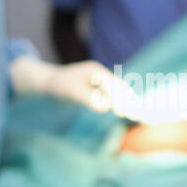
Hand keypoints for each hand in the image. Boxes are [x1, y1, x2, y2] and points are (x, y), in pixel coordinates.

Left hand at [9, 55, 142, 117]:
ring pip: (118, 91)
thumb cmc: (58, 86)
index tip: (126, 112)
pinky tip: (129, 112)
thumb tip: (105, 106)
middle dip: (129, 100)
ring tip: (138, 115)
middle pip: (119, 87)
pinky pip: (114, 95)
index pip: (113, 85)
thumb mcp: (71, 92)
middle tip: (138, 115)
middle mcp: (100, 74)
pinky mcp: (98, 88)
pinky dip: (122, 102)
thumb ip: (88, 98)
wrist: (48, 82)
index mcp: (95, 71)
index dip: (121, 98)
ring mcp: (100, 80)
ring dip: (128, 102)